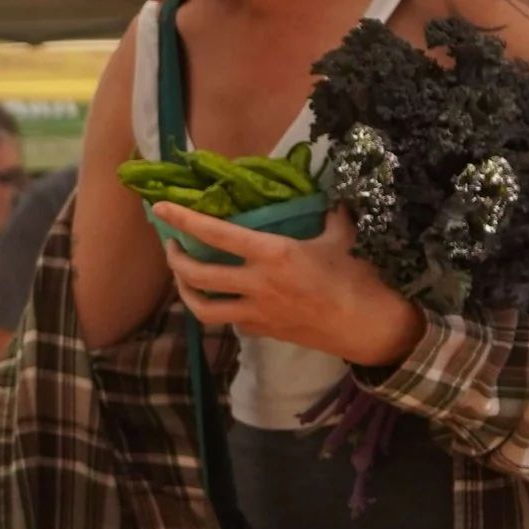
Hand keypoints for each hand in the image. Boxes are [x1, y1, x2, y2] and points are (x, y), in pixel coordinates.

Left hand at [156, 203, 424, 368]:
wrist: (368, 327)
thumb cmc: (358, 278)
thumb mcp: (342, 237)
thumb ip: (328, 216)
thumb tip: (328, 198)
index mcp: (272, 254)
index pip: (216, 234)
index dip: (184, 220)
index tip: (160, 208)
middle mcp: (257, 284)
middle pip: (197, 276)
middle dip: (174, 260)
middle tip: (170, 247)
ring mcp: (256, 312)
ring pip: (202, 308)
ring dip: (185, 292)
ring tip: (182, 277)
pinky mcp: (261, 331)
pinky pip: (229, 320)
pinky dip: (220, 308)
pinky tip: (221, 298)